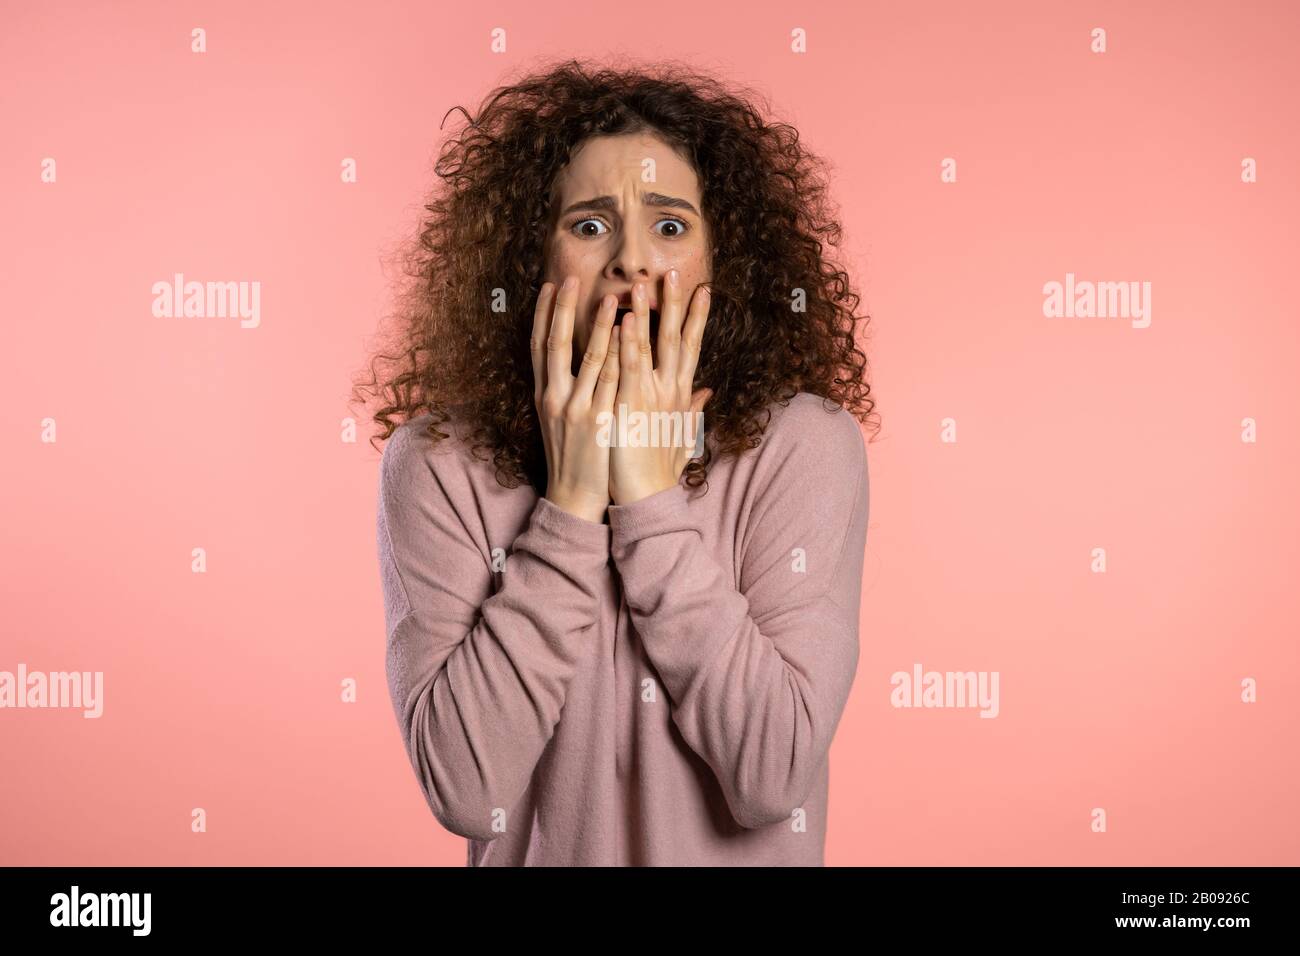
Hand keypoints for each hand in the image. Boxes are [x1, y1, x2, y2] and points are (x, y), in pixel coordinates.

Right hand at [530, 275, 621, 522]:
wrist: (573, 496)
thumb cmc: (572, 456)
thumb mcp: (558, 420)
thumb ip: (564, 388)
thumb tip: (565, 365)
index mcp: (544, 394)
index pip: (539, 345)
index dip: (542, 314)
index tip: (549, 286)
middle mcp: (555, 397)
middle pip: (554, 344)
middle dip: (562, 309)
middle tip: (570, 278)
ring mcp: (576, 409)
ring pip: (589, 359)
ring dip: (600, 326)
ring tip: (611, 299)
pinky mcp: (599, 422)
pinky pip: (612, 383)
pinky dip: (620, 358)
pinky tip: (629, 337)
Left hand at [609, 270, 712, 505]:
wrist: (646, 499)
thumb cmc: (657, 471)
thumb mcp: (680, 438)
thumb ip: (692, 411)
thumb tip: (706, 392)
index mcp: (678, 396)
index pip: (691, 348)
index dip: (697, 318)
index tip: (703, 291)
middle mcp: (668, 391)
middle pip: (677, 339)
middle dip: (676, 304)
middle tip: (674, 272)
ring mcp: (650, 397)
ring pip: (651, 346)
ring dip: (649, 312)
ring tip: (645, 283)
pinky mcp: (630, 407)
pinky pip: (628, 368)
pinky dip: (629, 342)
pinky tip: (626, 319)